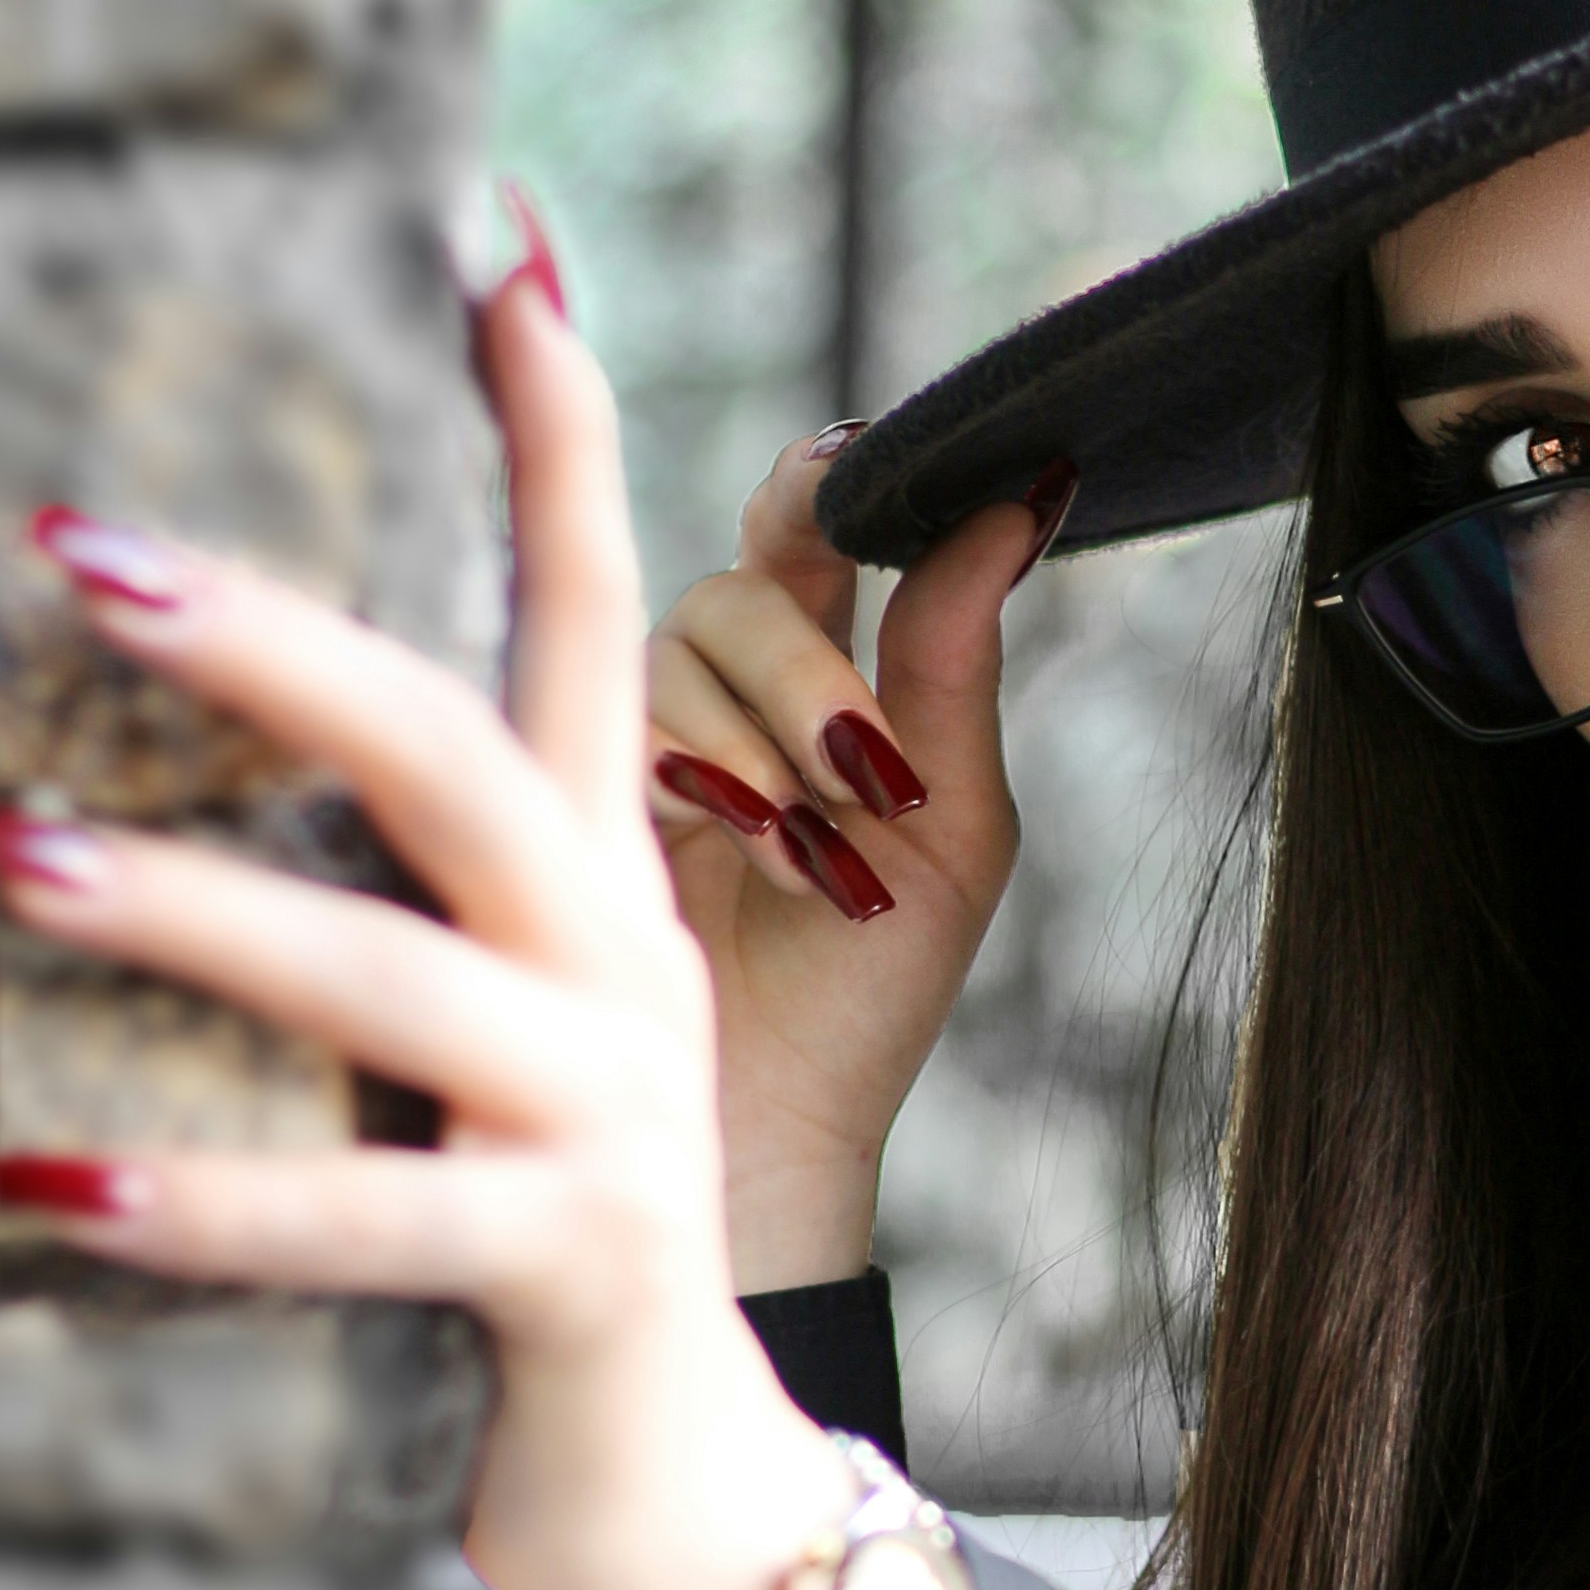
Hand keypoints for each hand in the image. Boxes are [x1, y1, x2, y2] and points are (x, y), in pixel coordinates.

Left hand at [0, 265, 882, 1589]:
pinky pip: (367, 1222)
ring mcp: (607, 1118)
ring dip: (192, 914)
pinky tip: (47, 1189)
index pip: (588, 611)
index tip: (500, 242)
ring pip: (395, 984)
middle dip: (281, 645)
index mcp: (596, 889)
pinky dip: (200, 1208)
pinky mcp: (570, 1269)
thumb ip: (390, 900)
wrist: (687, 1504)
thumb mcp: (485, 1040)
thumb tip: (166, 768)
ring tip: (10, 855)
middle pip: (466, 757)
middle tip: (83, 550)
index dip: (556, 428)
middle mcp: (617, 970)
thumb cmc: (532, 1245)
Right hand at [642, 428, 1061, 1286]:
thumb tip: (1018, 502)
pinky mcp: (570, 788)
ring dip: (761, 742)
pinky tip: (748, 852)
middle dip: (810, 671)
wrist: (775, 1124)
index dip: (825, 482)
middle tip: (867, 773)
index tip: (862, 465)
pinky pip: (615, 717)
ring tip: (810, 855)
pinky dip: (702, 776)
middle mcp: (719, 683)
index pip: (809, 524)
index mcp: (824, 668)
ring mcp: (638, 732)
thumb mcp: (951, 823)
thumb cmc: (870, 982)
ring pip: (677, 646)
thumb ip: (956, 661)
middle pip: (742, 583)